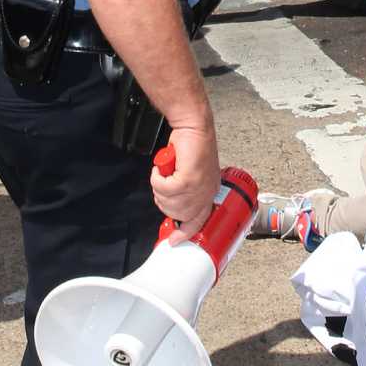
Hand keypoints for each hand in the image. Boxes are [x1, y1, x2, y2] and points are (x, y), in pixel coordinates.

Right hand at [151, 120, 218, 240]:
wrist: (194, 125)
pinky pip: (163, 188)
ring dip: (159, 188)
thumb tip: (174, 201)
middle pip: (178, 214)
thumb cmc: (192, 143)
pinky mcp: (187, 179)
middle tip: (161, 184)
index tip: (173, 240)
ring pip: (168, 202)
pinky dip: (157, 179)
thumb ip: (187, 188)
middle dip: (163, 201)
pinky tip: (160, 168)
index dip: (185, 233)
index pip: (199, 221)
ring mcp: (197, 187)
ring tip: (162, 173)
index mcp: (209, 192)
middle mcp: (206, 192)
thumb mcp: (193, 170)